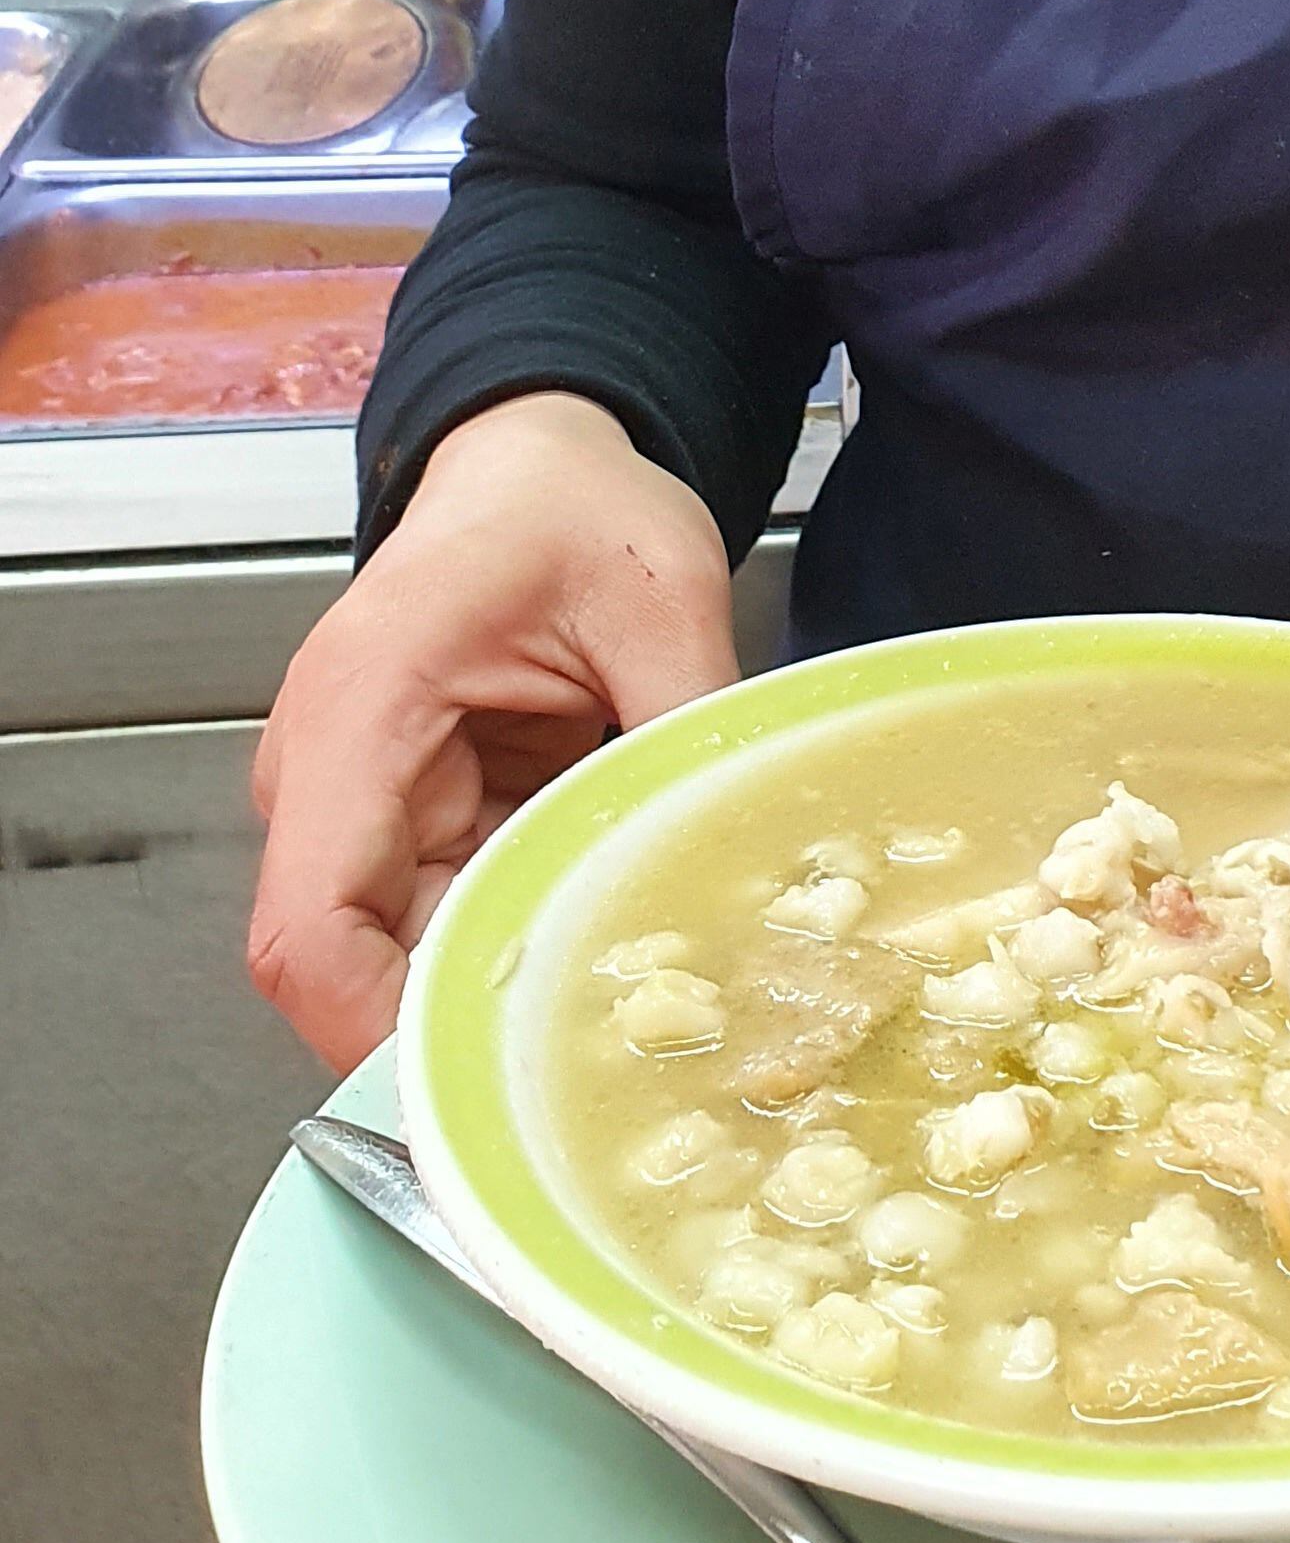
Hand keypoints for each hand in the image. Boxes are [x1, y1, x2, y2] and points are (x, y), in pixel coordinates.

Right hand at [248, 398, 738, 1067]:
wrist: (538, 462)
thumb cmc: (569, 506)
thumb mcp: (657, 597)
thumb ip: (682, 729)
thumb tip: (728, 858)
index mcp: (360, 713)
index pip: (308, 935)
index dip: (376, 1035)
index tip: (486, 1081)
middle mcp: (331, 778)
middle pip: (354, 973)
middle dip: (469, 1027)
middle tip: (608, 1054)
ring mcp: (366, 810)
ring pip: (408, 962)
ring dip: (504, 987)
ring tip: (630, 993)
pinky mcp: (411, 826)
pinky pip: (450, 922)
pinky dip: (521, 944)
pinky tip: (610, 941)